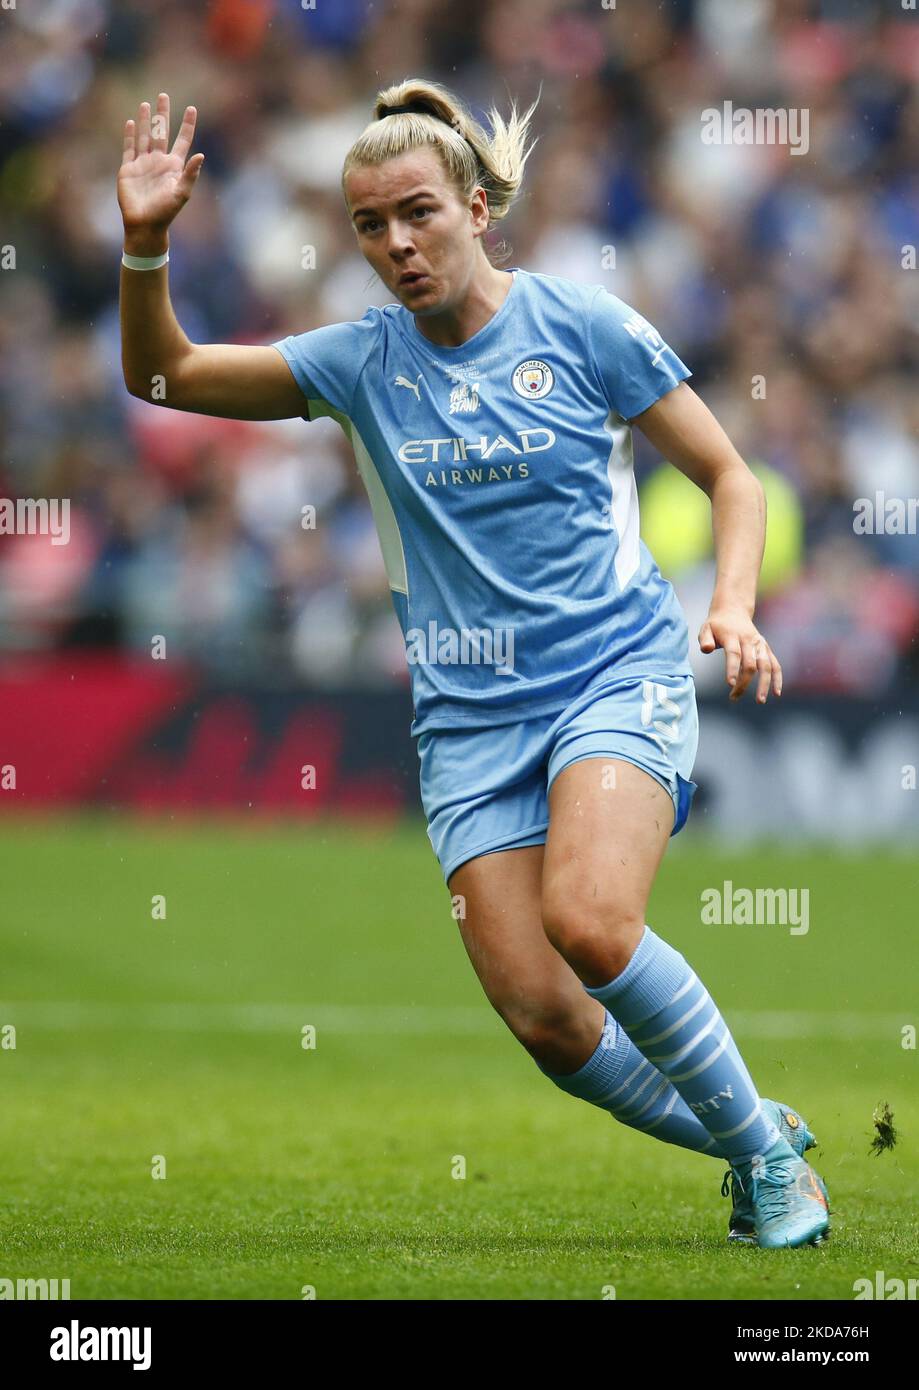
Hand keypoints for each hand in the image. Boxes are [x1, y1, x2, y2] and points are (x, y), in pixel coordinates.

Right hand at [118, 93, 203, 246]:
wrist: (144, 225)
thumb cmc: (165, 212)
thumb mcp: (181, 193)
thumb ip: (190, 174)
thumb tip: (201, 155)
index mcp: (174, 166)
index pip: (182, 140)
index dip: (187, 124)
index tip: (192, 108)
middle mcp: (159, 162)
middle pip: (162, 132)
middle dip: (163, 114)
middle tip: (164, 95)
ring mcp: (143, 164)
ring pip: (145, 137)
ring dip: (146, 121)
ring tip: (146, 104)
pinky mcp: (128, 169)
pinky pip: (129, 148)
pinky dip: (130, 136)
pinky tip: (132, 123)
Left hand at [699, 606, 782, 702]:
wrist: (733, 611)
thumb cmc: (716, 625)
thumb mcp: (706, 628)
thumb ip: (705, 639)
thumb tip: (706, 649)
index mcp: (733, 636)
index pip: (734, 653)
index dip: (732, 669)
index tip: (730, 684)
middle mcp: (749, 640)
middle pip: (750, 663)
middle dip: (744, 682)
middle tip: (734, 697)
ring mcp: (760, 644)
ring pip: (766, 665)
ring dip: (764, 684)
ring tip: (760, 701)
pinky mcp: (766, 649)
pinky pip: (775, 664)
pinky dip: (777, 678)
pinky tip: (776, 693)